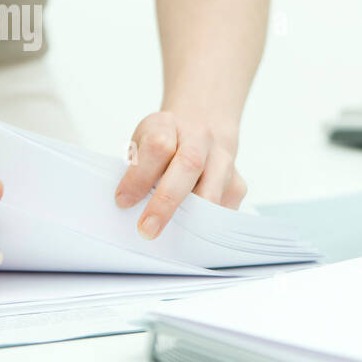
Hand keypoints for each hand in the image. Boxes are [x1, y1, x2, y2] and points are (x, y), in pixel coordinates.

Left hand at [114, 110, 245, 238]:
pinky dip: (204, 226)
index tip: (123, 201)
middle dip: (166, 201)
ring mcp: (224, 160)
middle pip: (189, 164)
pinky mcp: (238, 185)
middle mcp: (200, 137)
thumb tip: (132, 208)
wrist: (202, 132)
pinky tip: (189, 232)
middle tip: (147, 229)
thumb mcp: (140, 146)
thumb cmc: (164, 146)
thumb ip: (136, 171)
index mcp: (168, 124)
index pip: (157, 145)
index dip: (139, 175)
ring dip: (189, 219)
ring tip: (170, 237)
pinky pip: (222, 211)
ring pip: (212, 191)